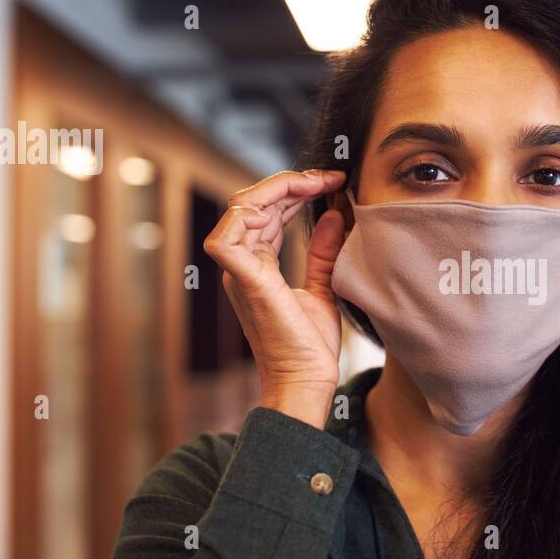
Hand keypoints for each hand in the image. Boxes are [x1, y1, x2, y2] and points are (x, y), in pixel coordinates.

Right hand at [203, 169, 346, 428]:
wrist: (308, 381)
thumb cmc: (312, 346)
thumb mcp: (323, 286)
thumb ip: (322, 251)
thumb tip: (333, 213)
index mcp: (256, 266)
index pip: (265, 212)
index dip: (294, 191)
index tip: (330, 182)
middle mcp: (242, 265)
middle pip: (250, 202)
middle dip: (289, 182)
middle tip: (327, 177)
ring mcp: (239, 273)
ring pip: (239, 209)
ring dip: (277, 188)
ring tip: (315, 183)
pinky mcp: (244, 282)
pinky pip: (227, 238)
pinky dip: (252, 211)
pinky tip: (291, 203)